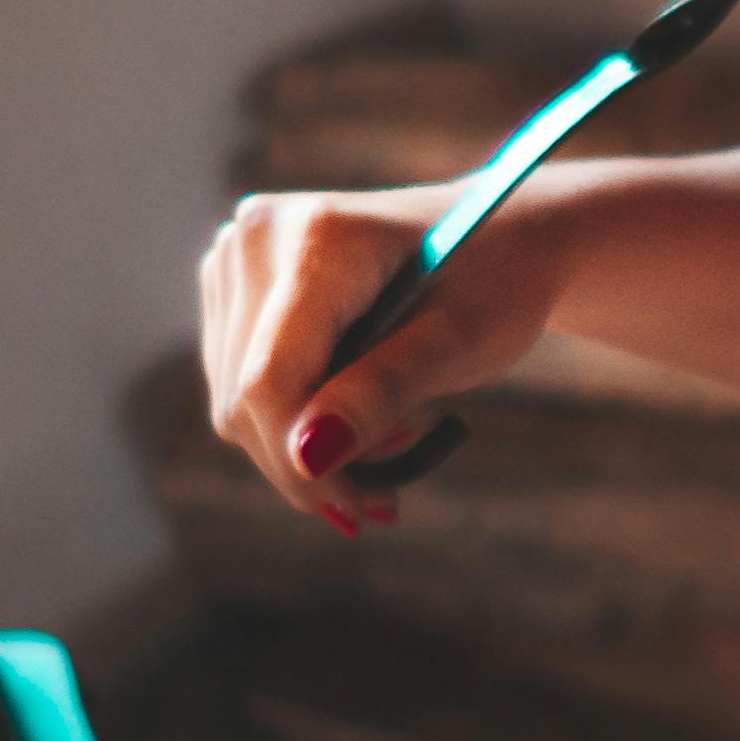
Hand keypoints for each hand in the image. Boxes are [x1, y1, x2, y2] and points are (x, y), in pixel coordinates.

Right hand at [198, 182, 571, 533]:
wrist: (505, 230)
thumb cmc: (496, 281)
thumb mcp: (461, 340)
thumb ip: (382, 391)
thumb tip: (307, 458)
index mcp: (315, 237)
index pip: (269, 379)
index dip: (301, 461)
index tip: (360, 510)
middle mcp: (257, 237)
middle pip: (245, 396)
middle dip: (310, 463)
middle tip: (383, 500)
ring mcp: (237, 256)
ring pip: (235, 400)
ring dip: (302, 447)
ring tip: (386, 449)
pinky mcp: (235, 283)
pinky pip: (239, 381)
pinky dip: (294, 418)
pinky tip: (354, 420)